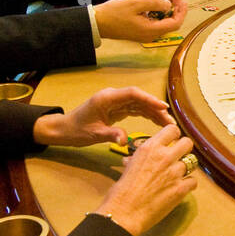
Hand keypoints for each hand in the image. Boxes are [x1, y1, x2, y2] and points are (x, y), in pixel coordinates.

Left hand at [33, 86, 174, 146]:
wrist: (64, 130)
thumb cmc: (76, 130)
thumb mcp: (93, 134)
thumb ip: (110, 135)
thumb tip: (125, 141)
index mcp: (107, 98)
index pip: (133, 94)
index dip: (150, 100)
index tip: (164, 107)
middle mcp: (113, 97)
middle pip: (139, 99)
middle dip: (156, 108)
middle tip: (170, 121)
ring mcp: (115, 102)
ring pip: (139, 104)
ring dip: (153, 112)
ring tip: (168, 123)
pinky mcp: (116, 109)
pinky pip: (135, 109)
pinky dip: (146, 115)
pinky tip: (157, 122)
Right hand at [93, 0, 182, 41]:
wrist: (97, 22)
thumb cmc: (114, 12)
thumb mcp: (136, 3)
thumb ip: (154, 3)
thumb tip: (168, 4)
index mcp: (151, 30)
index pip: (175, 23)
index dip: (181, 10)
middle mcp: (150, 35)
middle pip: (171, 24)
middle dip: (177, 10)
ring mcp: (145, 35)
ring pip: (163, 23)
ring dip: (168, 11)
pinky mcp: (140, 32)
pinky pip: (155, 23)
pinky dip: (159, 13)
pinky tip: (156, 3)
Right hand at [95, 123, 196, 235]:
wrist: (125, 212)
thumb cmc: (121, 192)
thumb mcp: (128, 167)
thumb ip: (137, 159)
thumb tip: (133, 159)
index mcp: (150, 148)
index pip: (172, 129)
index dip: (174, 136)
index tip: (172, 142)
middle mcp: (165, 157)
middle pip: (188, 142)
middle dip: (184, 149)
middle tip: (178, 157)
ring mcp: (175, 172)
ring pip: (192, 162)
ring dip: (186, 168)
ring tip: (177, 175)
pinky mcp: (181, 189)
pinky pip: (193, 181)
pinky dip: (188, 185)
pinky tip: (180, 188)